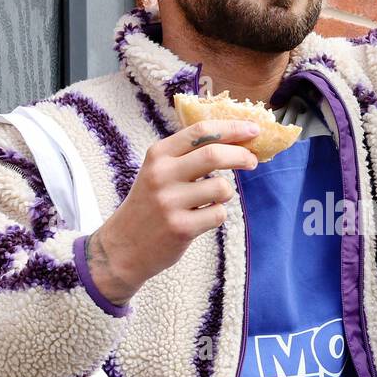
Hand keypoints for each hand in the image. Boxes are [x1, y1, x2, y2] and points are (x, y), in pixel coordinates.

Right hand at [84, 119, 260, 304]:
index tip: (253, 129)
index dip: (232, 128)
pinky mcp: (180, 227)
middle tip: (252, 161)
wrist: (122, 248)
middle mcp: (161, 174)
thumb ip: (188, 156)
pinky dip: (217, 215)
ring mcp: (170, 202)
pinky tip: (201, 219)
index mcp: (158, 155)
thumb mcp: (158, 172)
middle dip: (241, 156)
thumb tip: (235, 141)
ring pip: (221, 188)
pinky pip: (218, 214)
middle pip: (214, 155)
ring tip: (212, 200)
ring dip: (226, 193)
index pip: (200, 131)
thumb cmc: (149, 206)